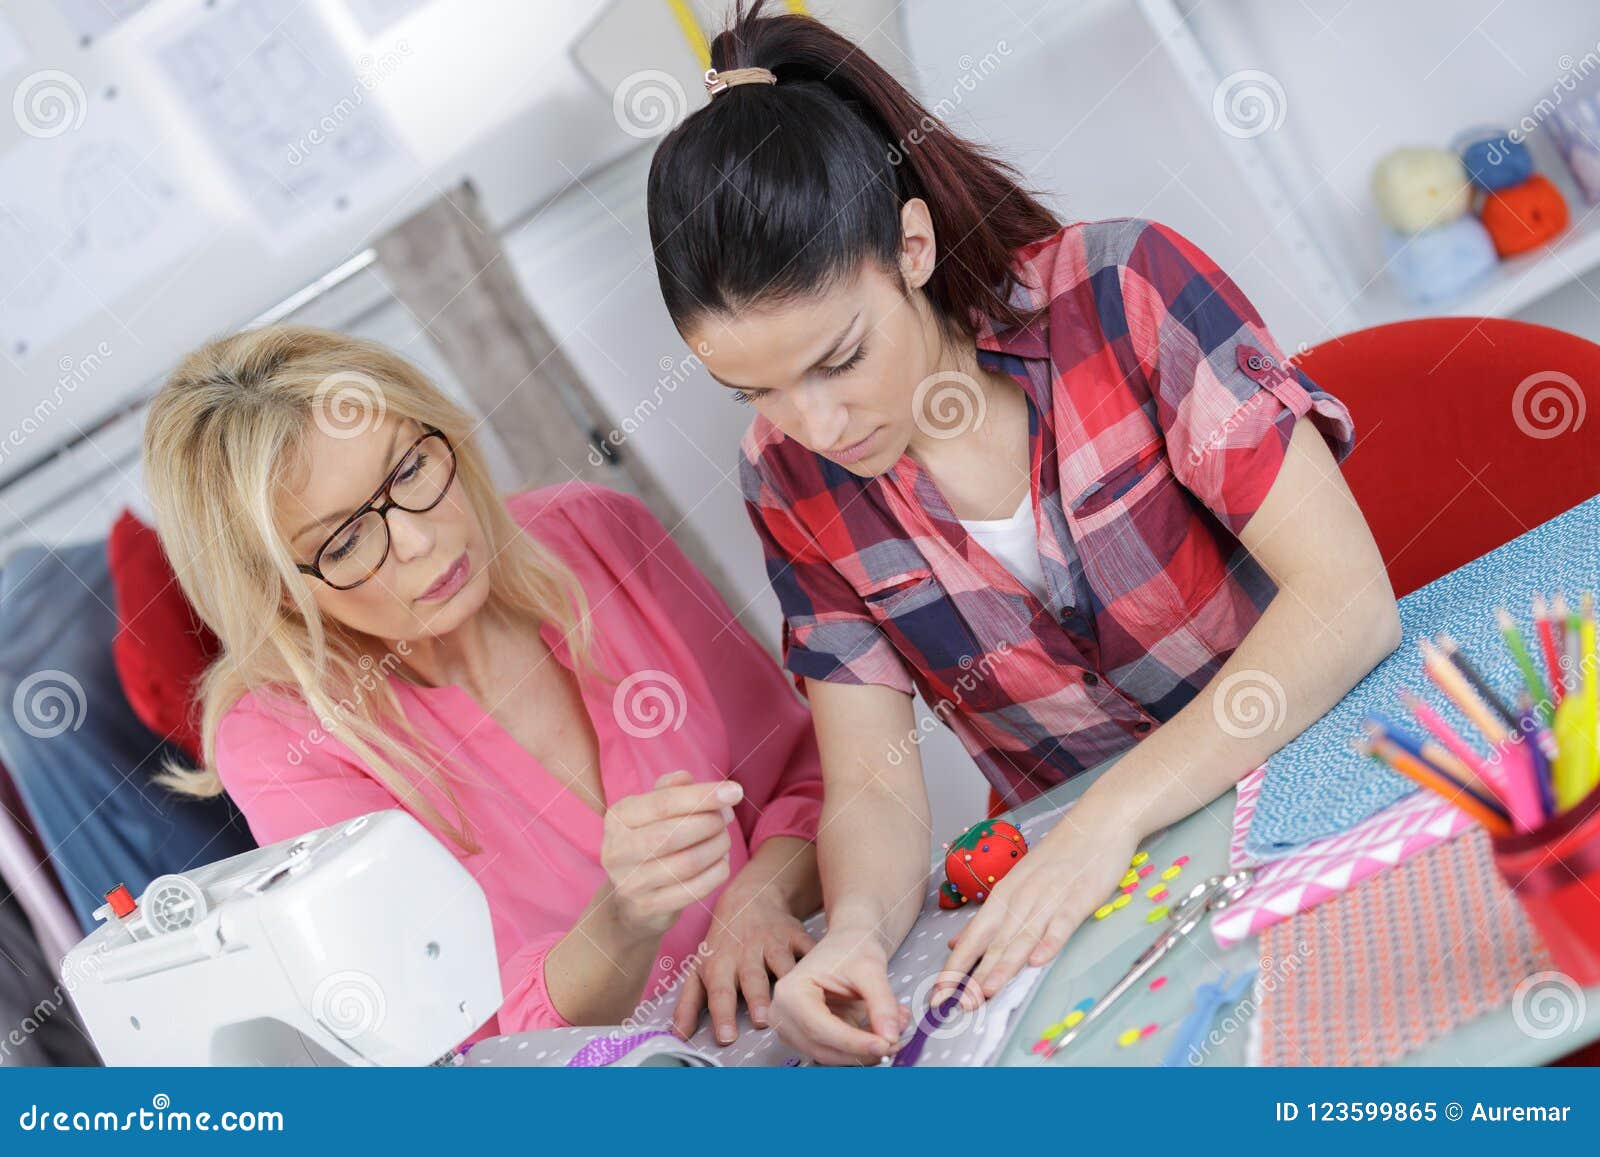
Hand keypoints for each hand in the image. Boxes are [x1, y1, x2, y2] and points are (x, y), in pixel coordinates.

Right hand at [599, 769, 739, 937]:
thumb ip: (670, 790)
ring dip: (717, 847)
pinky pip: (694, 889)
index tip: (735, 791)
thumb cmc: (650, 842)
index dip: (702, 796)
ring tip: (724, 838)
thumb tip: (686, 777)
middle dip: (710, 822)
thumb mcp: (653, 811)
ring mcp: (630, 882)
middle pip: (673, 834)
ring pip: (687, 863)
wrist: (631, 899)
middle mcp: (617, 850)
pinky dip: (716, 873)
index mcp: (618, 817)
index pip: (663, 802)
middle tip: (727, 817)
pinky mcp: (648, 907)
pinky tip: (721, 862)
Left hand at [670, 883, 815, 1043]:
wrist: (749, 899)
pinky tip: (824, 972)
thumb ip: (688, 1003)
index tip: (726, 1038)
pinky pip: (808, 947)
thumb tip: (678, 1035)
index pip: (719, 992)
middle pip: (751, 978)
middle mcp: (745, 953)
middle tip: (761, 1019)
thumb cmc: (723, 943)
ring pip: (781, 962)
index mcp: (720, 965)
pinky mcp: (796, 933)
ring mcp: (772, 942)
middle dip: (756, 998)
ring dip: (787, 979)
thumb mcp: (699, 969)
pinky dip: (817, 959)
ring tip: (794, 1000)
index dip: (722, 1015)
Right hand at [767, 929, 911, 1064]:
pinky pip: (836, 1053)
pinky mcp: (808, 1037)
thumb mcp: (871, 969)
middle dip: (862, 1051)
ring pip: (831, 1056)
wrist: (847, 944)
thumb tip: (890, 1038)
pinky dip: (860, 1048)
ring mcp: (793, 1029)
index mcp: (791, 992)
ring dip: (863, 1052)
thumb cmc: (851, 948)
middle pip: (823, 1049)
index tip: (885, 1045)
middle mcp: (784, 1015)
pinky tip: (879, 1032)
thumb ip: (882, 1003)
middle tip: (895, 1043)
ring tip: (892, 1032)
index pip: (821, 1029)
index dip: (854, 1042)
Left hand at [933, 816, 1139, 1005]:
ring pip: (1022, 936)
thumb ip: (990, 917)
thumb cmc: (1058, 857)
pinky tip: (1038, 962)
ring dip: (1004, 965)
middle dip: (973, 975)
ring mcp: (1049, 898)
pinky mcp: (1078, 898)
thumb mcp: (1017, 882)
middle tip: (958, 1004)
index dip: (955, 967)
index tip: (939, 994)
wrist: (1097, 822)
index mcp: (1003, 895)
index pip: (972, 937)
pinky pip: (1061, 924)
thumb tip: (958, 943)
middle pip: (993, 942)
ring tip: (987, 991)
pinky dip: (1049, 942)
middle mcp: (1021, 897)